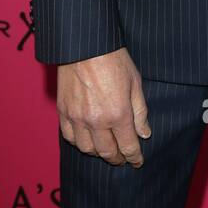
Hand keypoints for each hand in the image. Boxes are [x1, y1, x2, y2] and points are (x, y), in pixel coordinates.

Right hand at [56, 46, 150, 165]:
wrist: (85, 45)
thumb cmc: (114, 59)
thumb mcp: (135, 83)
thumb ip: (140, 112)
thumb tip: (143, 133)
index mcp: (118, 113)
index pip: (128, 146)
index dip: (134, 158)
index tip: (137, 162)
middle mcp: (96, 120)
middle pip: (107, 152)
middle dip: (117, 159)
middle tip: (122, 159)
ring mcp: (77, 117)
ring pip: (87, 149)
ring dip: (98, 153)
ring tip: (106, 150)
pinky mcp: (63, 112)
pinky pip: (69, 137)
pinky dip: (79, 143)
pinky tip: (87, 140)